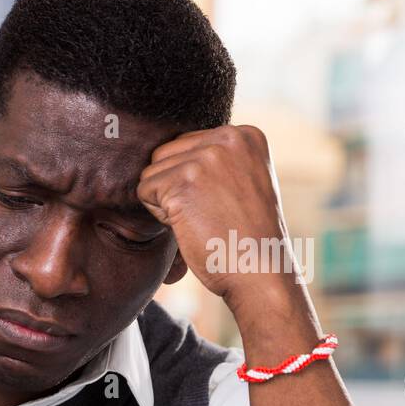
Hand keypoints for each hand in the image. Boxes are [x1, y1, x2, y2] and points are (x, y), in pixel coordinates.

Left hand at [137, 124, 306, 311]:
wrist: (260, 271)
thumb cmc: (245, 236)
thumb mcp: (241, 180)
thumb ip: (214, 159)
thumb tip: (164, 151)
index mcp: (245, 134)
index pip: (186, 145)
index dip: (191, 181)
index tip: (220, 202)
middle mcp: (229, 136)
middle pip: (164, 154)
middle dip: (173, 187)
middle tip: (207, 213)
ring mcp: (207, 156)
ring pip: (151, 172)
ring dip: (165, 202)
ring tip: (200, 219)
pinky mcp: (184, 180)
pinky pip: (144, 190)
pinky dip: (158, 215)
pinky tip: (189, 226)